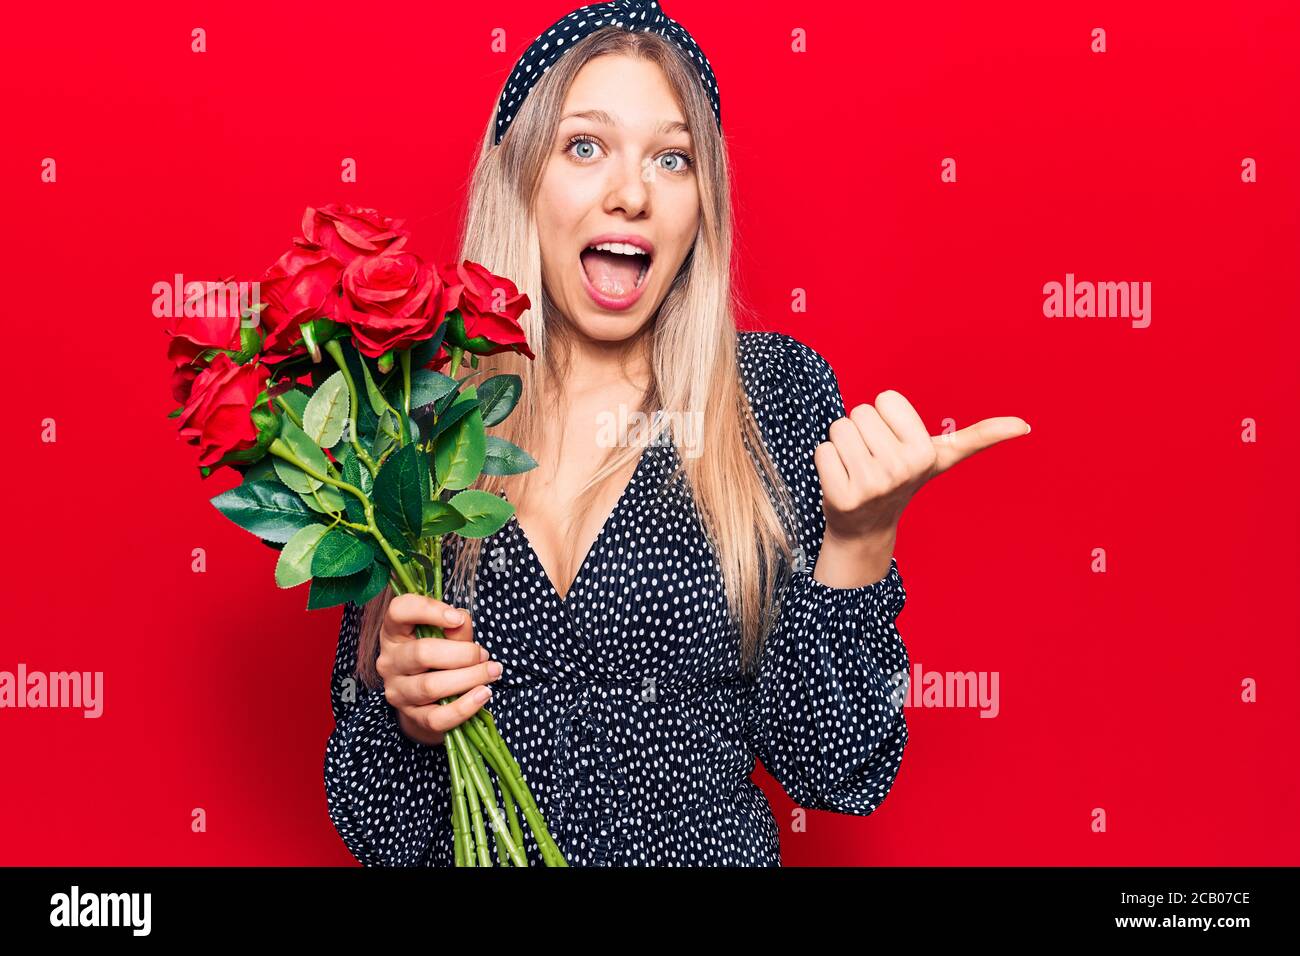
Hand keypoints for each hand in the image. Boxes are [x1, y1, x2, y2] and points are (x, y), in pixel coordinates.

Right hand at [375, 594, 502, 746]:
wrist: (428, 702)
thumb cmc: (439, 659)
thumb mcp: (446, 637)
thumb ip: (455, 627)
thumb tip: (462, 620)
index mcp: (394, 633)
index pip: (399, 611)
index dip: (428, 610)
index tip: (457, 618)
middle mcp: (389, 661)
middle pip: (421, 653)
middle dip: (462, 653)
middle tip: (484, 655)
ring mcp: (398, 691)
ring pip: (431, 686)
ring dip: (469, 678)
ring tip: (491, 672)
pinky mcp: (412, 717)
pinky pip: (438, 717)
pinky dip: (465, 706)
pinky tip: (483, 694)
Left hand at [816, 390, 1029, 543]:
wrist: (869, 526)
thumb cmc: (905, 478)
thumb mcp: (942, 457)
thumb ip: (979, 437)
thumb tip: (1024, 425)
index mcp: (925, 452)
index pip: (885, 399)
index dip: (886, 417)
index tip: (894, 442)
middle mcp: (901, 469)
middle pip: (859, 412)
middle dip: (863, 431)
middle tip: (873, 458)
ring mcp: (870, 485)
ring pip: (839, 428)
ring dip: (843, 445)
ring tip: (858, 468)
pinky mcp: (840, 496)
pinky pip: (821, 451)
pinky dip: (826, 462)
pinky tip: (841, 481)